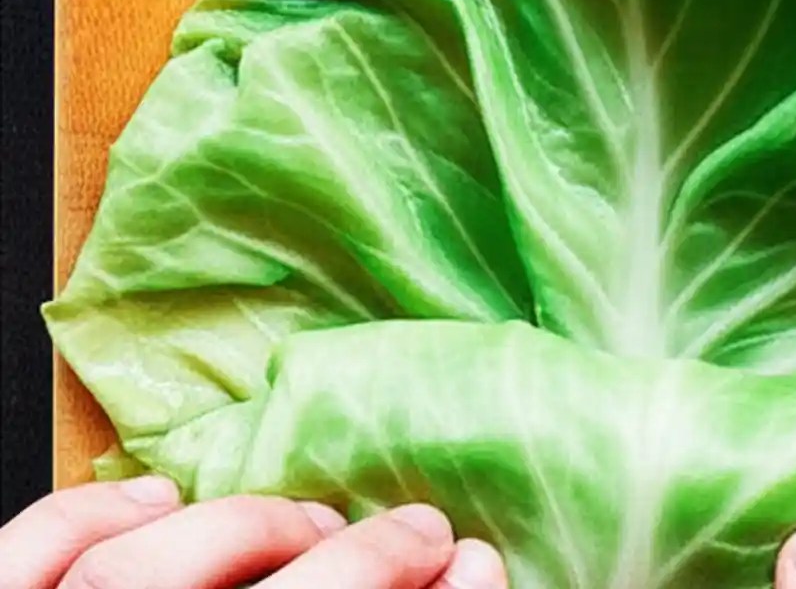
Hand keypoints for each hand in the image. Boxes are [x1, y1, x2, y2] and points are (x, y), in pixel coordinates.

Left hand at [0, 476, 508, 588]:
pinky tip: (161, 500)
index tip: (450, 557)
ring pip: (123, 573)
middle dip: (341, 563)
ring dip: (236, 527)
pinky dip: (88, 511)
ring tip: (307, 525)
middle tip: (407, 537)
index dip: (378, 578)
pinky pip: (30, 557)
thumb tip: (468, 574)